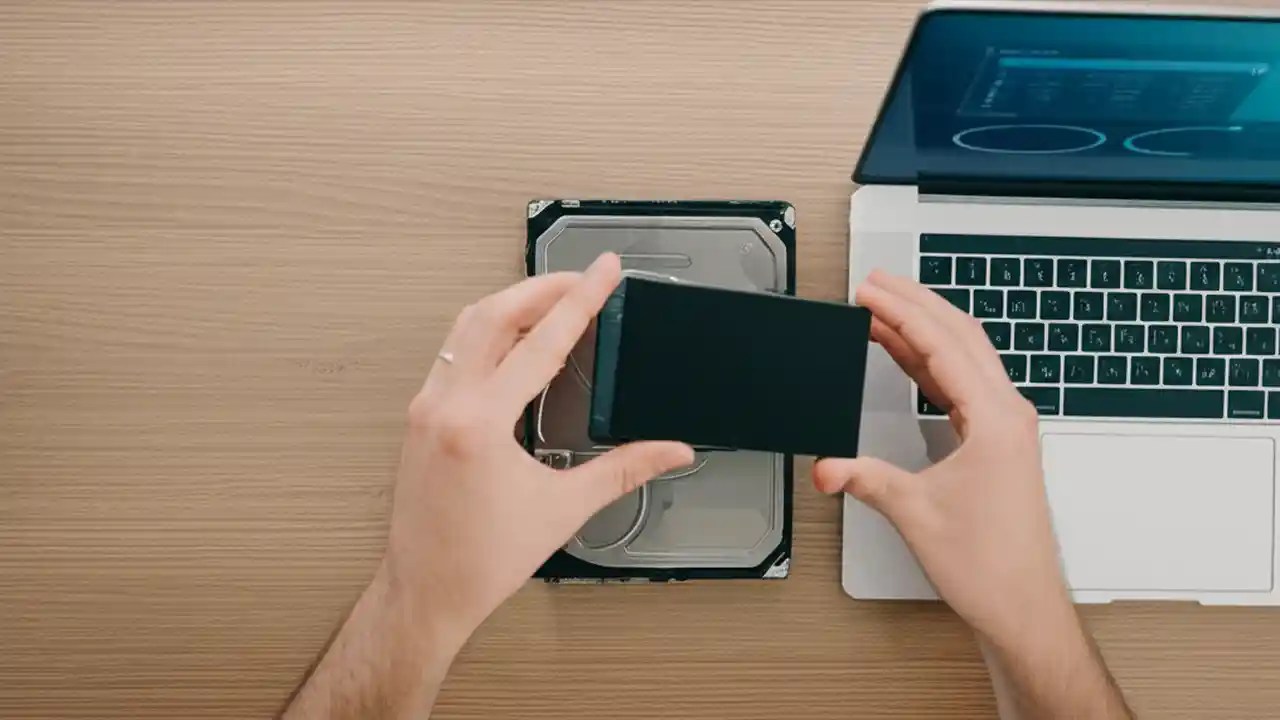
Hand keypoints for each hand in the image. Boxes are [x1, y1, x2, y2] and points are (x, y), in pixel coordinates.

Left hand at [385, 253, 692, 638]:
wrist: (427, 592)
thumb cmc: (481, 560)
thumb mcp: (563, 509)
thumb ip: (624, 471)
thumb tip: (673, 452)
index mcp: (480, 424)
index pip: (541, 342)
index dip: (581, 300)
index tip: (603, 271)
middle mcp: (445, 405)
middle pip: (496, 314)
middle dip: (544, 288)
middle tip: (584, 277)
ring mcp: (426, 407)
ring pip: (467, 326)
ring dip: (513, 304)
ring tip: (554, 299)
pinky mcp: (419, 417)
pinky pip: (453, 351)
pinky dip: (487, 331)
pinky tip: (514, 339)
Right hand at [813, 271, 1070, 644]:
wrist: (1023, 604)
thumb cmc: (990, 566)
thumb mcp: (914, 514)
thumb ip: (865, 480)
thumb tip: (827, 466)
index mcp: (997, 421)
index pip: (943, 345)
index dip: (901, 312)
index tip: (870, 291)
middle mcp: (1008, 415)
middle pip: (960, 336)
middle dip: (914, 303)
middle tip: (875, 282)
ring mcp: (1005, 427)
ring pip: (963, 356)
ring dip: (922, 328)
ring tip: (883, 308)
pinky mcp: (997, 441)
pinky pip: (961, 383)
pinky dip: (928, 362)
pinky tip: (903, 354)